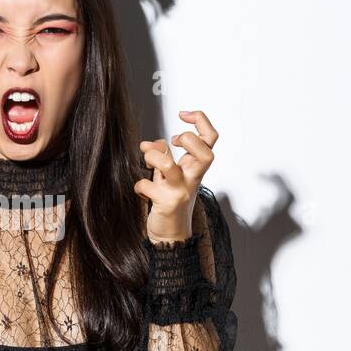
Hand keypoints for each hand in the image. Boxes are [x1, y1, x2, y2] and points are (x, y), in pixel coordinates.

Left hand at [134, 110, 218, 242]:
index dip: (201, 120)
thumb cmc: (171, 202)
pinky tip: (141, 190)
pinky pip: (148, 186)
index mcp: (196, 168)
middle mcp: (192, 178)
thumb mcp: (169, 175)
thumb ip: (162, 156)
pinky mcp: (166, 204)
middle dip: (188, 139)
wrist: (170, 236)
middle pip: (206, 153)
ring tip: (148, 160)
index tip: (183, 114)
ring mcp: (180, 191)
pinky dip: (140, 184)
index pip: (211, 138)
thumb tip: (150, 142)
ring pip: (170, 167)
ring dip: (154, 157)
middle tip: (174, 140)